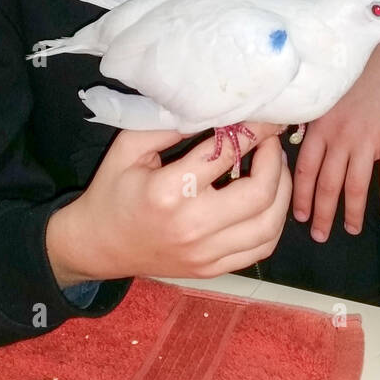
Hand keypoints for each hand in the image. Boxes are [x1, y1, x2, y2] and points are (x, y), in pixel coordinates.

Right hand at [46, 121, 291, 285]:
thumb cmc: (113, 190)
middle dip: (275, 160)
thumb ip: (167, 125)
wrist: (97, 245)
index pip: (225, 155)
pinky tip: (269, 200)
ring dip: (282, 191)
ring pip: (269, 225)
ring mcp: (205, 254)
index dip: (254, 131)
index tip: (266, 117)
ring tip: (275, 168)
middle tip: (271, 141)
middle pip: (259, 193)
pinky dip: (274, 221)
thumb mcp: (128, 148)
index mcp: (168, 192)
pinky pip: (261, 249)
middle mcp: (192, 227)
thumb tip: (212, 109)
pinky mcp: (212, 269)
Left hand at [291, 36, 379, 242]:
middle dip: (322, 214)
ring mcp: (368, 141)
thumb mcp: (326, 95)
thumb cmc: (357, 71)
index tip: (298, 216)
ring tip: (351, 230)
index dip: (300, 196)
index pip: (303, 169)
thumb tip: (299, 143)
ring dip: (352, 213)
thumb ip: (315, 121)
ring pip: (355, 188)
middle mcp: (340, 138)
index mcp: (320, 127)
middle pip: (326, 185)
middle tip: (320, 235)